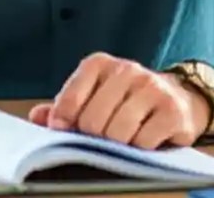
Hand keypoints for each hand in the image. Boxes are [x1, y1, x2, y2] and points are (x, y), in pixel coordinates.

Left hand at [27, 52, 209, 149]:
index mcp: (99, 63)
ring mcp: (151, 88)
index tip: (63, 131)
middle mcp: (126, 69)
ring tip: (122, 140)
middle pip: (93, 120)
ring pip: (118, 132)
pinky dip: (139, 149)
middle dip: (92, 137)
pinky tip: (143, 141)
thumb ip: (64, 106)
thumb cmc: (124, 101)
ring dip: (117, 145)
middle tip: (99, 139)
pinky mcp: (172, 110)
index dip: (64, 121)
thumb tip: (37, 117)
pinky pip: (144, 141)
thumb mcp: (93, 96)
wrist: (177, 98)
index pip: (71, 98)